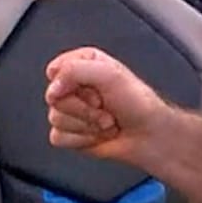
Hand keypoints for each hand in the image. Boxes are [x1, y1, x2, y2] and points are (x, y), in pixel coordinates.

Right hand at [45, 47, 171, 162]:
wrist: (149, 135)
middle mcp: (74, 85)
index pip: (55, 70)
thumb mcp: (109, 74)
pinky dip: (82, 139)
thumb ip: (74, 70)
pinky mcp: (69, 133)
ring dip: (87, 125)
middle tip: (104, 107)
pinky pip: (58, 137)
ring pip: (56, 119)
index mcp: (83, 63)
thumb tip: (52, 89)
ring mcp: (71, 110)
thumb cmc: (137, 102)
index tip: (95, 88)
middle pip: (54, 99)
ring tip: (106, 122)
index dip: (71, 83)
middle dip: (84, 109)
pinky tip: (98, 135)